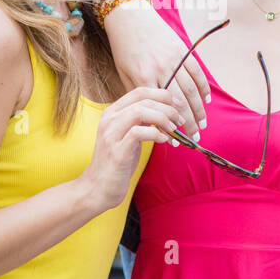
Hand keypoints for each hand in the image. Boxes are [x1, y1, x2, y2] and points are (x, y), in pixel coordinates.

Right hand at [81, 86, 183, 212]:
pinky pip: (138, 133)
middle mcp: (109, 119)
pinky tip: (164, 140)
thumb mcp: (129, 135)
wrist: (98, 187)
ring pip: (139, 111)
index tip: (178, 105)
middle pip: (142, 99)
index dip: (163, 95)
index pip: (140, 91)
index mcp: (112, 112)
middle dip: (167, 107)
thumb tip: (166, 110)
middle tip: (180, 119)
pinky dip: (155, 134)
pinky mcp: (116, 151)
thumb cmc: (118, 161)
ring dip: (163, 118)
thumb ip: (141, 121)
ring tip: (174, 129)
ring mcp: (111, 134)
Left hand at [103, 0, 208, 137]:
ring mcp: (174, 59)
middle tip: (195, 138)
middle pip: (180, 102)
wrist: (130, 16)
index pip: (160, 109)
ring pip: (190, 90)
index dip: (169, 127)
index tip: (175, 141)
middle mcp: (161, 69)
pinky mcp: (182, 50)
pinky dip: (203, 87)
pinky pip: (196, 72)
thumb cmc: (124, 46)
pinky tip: (205, 100)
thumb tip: (148, 115)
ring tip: (203, 124)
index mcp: (143, 78)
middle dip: (189, 124)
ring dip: (199, 109)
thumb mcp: (123, 72)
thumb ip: (136, 93)